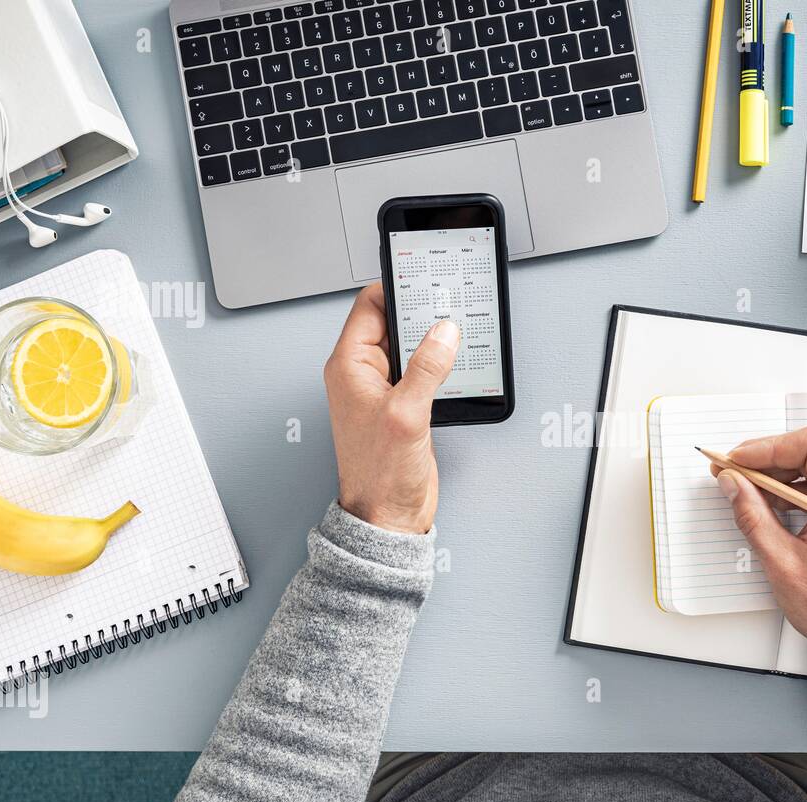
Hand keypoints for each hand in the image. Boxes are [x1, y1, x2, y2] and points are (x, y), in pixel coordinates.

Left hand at [324, 283, 459, 533]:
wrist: (388, 517)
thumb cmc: (380, 475)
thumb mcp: (405, 414)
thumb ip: (426, 368)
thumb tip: (443, 332)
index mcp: (349, 367)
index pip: (369, 307)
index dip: (396, 287)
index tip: (423, 278)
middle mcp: (363, 375)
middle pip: (393, 323)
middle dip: (420, 312)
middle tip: (448, 303)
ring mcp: (385, 391)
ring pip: (411, 347)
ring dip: (433, 340)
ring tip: (457, 330)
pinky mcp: (404, 407)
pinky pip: (422, 372)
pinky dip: (440, 365)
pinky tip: (457, 364)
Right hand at [712, 425, 806, 663]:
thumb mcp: (782, 562)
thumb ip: (753, 514)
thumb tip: (732, 483)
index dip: (767, 446)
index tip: (738, 460)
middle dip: (769, 459)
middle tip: (733, 473)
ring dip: (781, 474)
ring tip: (748, 492)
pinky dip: (798, 487)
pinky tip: (772, 502)